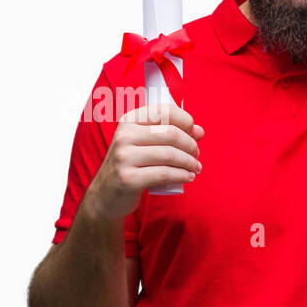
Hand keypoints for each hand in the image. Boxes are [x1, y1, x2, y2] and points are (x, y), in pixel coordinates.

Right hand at [85, 100, 203, 221]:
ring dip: (190, 162)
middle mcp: (124, 136)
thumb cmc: (131, 166)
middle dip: (191, 144)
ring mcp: (124, 157)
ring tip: (196, 168)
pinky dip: (182, 175)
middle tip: (196, 154)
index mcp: (128, 121)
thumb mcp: (142, 144)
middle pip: (171, 134)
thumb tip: (199, 131)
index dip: (186, 121)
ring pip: (170, 154)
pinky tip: (188, 177)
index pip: (163, 111)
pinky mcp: (128, 179)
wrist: (106, 195)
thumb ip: (168, 134)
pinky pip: (164, 174)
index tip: (196, 133)